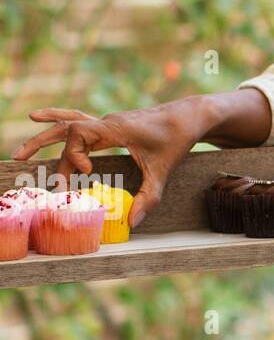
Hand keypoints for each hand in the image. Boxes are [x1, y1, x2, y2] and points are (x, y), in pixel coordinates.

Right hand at [12, 99, 212, 227]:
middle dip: (46, 150)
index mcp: (114, 128)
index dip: (74, 153)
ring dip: (44, 137)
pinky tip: (38, 118)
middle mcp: (106, 122)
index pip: (78, 132)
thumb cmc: (176, 140)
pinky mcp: (110, 125)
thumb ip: (148, 198)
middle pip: (66, 132)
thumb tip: (132, 222)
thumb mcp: (163, 172)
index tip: (87, 172)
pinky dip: (58, 121)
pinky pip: (77, 121)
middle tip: (30, 167)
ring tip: (20, 152)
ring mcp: (106, 122)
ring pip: (67, 124)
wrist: (186, 117)